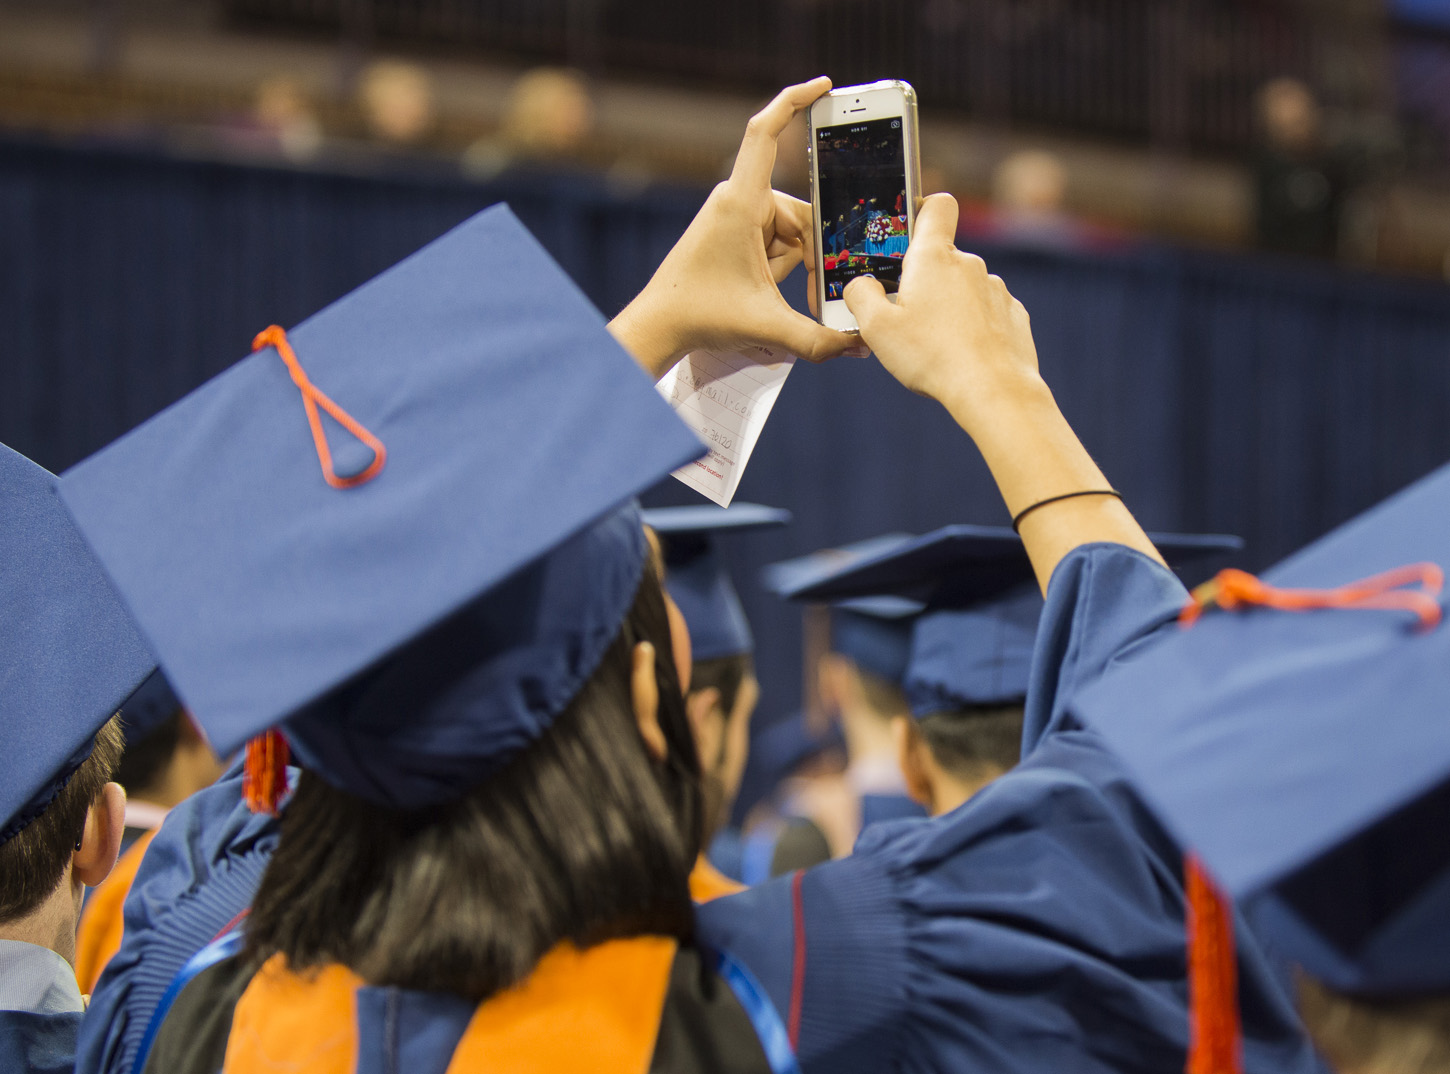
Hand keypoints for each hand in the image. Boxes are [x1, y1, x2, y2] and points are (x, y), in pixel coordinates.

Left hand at [611, 78, 861, 378]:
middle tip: (804, 288)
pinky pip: (774, 238)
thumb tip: (861, 345)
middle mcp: (736, 199)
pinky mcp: (732, 229)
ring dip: (792, 262)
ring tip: (768, 293)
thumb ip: (820, 339)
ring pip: (790, 227)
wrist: (659, 326)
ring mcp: (734, 213)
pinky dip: (779, 264)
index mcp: (741, 202)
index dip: (794, 101)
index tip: (823, 87)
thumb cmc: (700, 315)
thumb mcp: (769, 328)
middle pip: (800, 208)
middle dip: (809, 249)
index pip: (765, 133)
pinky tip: (764, 290)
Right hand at [843, 193, 1042, 425]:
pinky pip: (986, 312)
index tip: (908, 233)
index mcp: (933, 257)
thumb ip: (860, 296)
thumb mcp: (876, 328)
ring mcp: (995, 289)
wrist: (992, 390)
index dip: (922, 210)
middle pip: (942, 259)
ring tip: (936, 344)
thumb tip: (860, 284)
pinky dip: (974, 327)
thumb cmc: (932, 356)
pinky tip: (964, 354)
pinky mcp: (1013, 315)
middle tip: (907, 318)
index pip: (936, 206)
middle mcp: (969, 264)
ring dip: (949, 307)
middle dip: (923, 282)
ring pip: (964, 288)